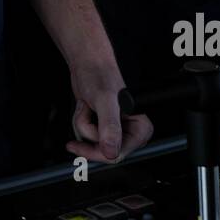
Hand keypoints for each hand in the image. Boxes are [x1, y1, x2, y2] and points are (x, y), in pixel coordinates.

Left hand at [63, 33, 152, 163]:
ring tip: (87, 106)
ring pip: (91, 144)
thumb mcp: (105, 101)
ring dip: (82, 124)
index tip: (79, 146)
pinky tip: (85, 108)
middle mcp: (129, 131)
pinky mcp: (102, 126)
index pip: (117, 155)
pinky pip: (86, 136)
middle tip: (86, 112)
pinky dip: (80, 122)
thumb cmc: (100, 75)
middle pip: (102, 151)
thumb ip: (109, 126)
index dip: (96, 152)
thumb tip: (111, 151)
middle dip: (88, 131)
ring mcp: (115, 129)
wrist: (87, 63)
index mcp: (140, 128)